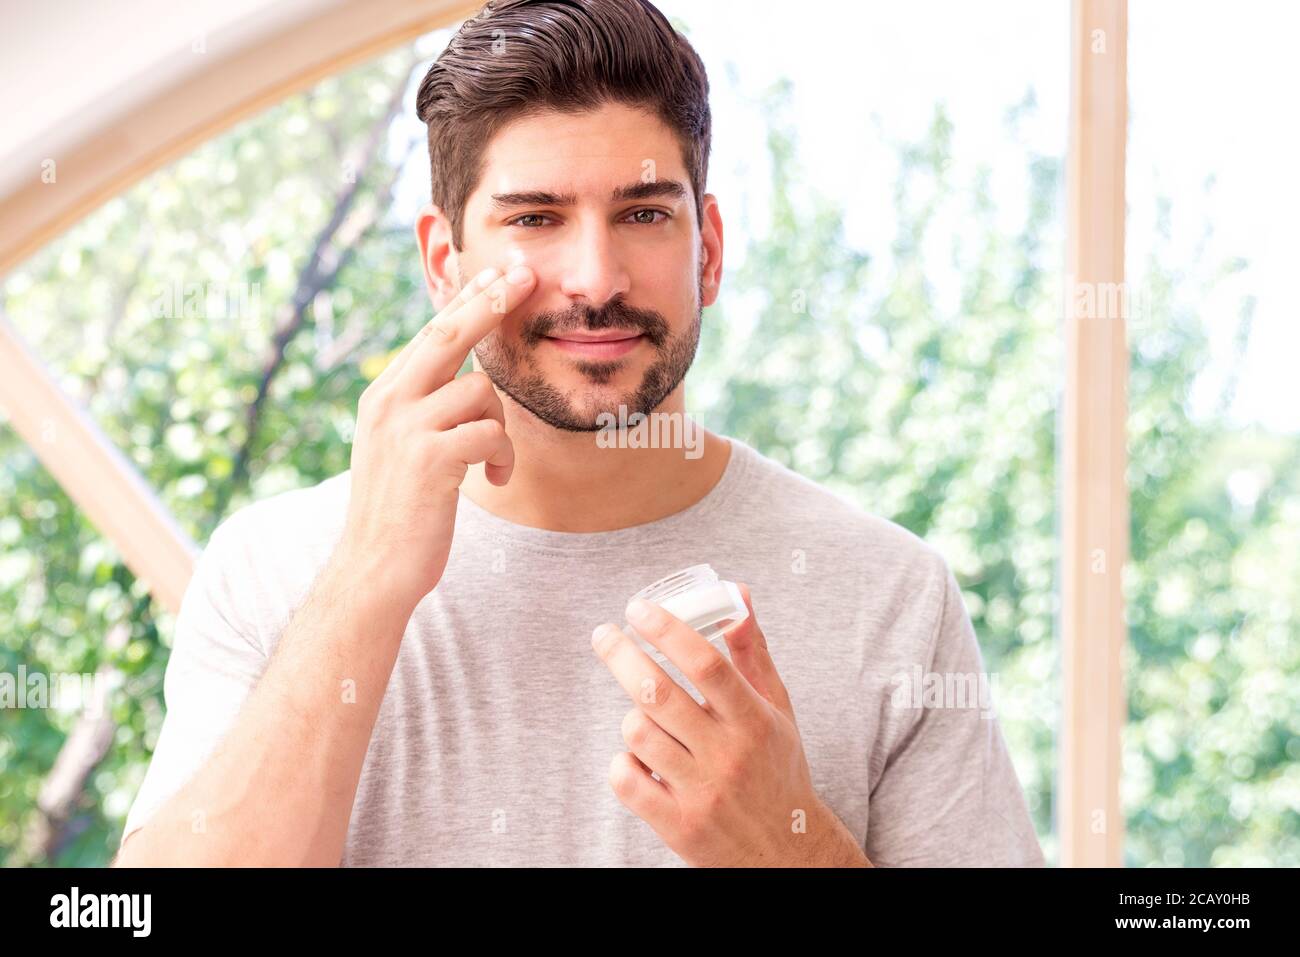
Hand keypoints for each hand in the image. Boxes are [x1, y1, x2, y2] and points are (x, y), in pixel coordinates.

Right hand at [339, 263, 534, 607]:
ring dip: (501, 427)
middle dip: (492, 302)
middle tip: (527, 275)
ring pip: (482, 392)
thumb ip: (423, 408)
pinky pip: (491, 433)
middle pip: (449, 334)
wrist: (374, 568)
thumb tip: (466, 376)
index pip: (431, 333)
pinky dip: (502, 457)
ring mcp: (406, 428)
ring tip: (492, 462)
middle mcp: (389, 402)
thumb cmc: (400, 510)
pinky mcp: (430, 458)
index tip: (498, 273)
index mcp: (383, 395)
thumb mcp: (401, 447)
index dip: (468, 300)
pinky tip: (492, 480)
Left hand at [591, 583, 869, 866]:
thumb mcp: (777, 709)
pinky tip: (638, 758)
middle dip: (621, 654)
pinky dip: (622, 762)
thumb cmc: (777, 769)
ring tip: (644, 716)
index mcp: (754, 720)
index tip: (638, 609)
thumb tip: (739, 596)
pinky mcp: (677, 825)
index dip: (666, 629)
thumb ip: (753, 653)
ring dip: (631, 717)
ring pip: (637, 733)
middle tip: (604, 635)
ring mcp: (701, 792)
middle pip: (658, 692)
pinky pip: (626, 780)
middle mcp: (728, 754)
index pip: (706, 663)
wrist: (786, 852)